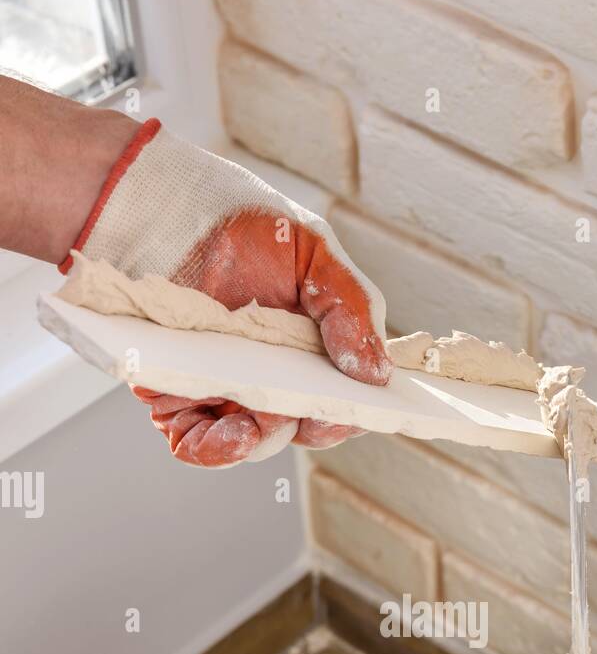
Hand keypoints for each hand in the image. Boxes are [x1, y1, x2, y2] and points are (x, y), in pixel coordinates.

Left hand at [63, 119, 390, 465]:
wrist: (160, 204)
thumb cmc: (240, 222)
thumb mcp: (315, 252)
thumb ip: (352, 308)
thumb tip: (378, 373)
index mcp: (310, 352)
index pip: (340, 400)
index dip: (351, 412)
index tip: (359, 410)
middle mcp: (269, 378)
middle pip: (300, 428)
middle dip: (309, 425)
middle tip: (310, 410)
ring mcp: (222, 390)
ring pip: (252, 443)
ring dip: (264, 439)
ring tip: (263, 420)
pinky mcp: (174, 397)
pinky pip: (196, 444)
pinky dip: (216, 449)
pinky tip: (233, 434)